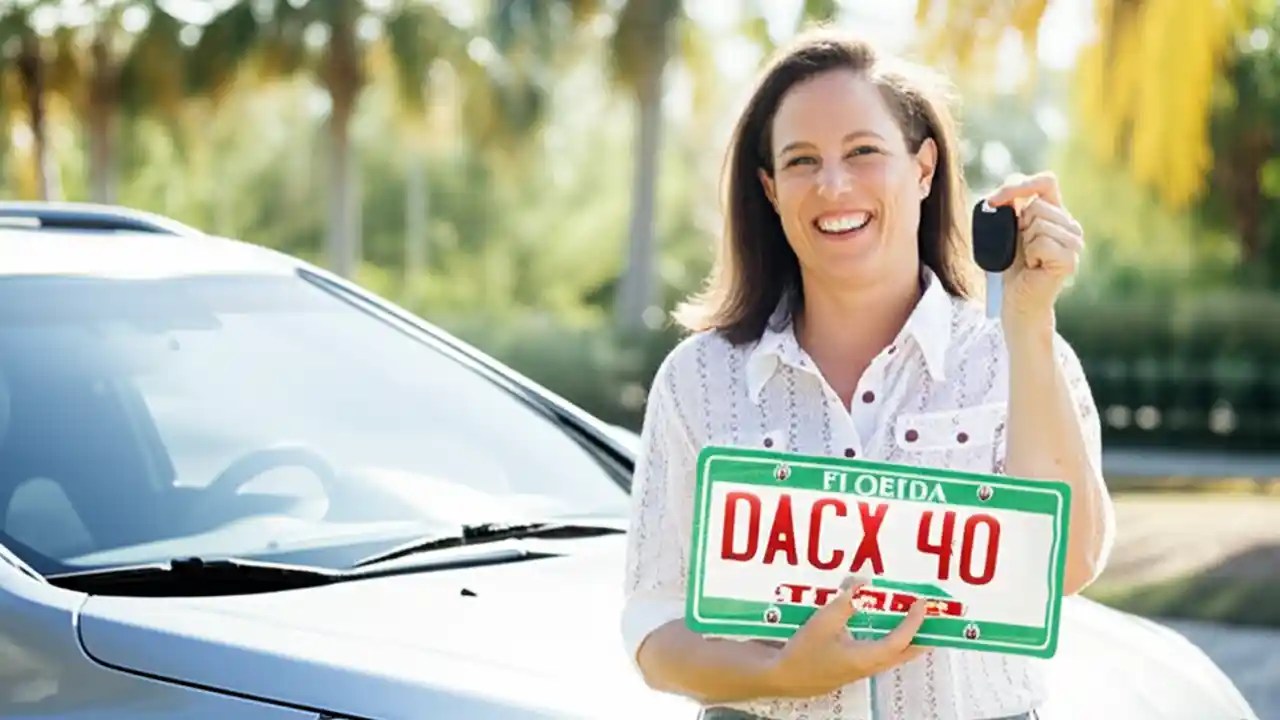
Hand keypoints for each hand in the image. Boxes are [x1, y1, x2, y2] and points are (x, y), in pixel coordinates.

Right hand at [765, 579, 928, 697]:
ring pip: (893, 656)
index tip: (921, 604)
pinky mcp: (851, 668)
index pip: (900, 639)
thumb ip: (846, 601)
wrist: (783, 676)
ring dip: (907, 640)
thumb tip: (863, 581)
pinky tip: (883, 630)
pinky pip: (880, 655)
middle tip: (934, 621)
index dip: (914, 621)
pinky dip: (890, 642)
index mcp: (866, 656)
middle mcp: (869, 666)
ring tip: (914, 623)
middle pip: (904, 653)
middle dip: (922, 637)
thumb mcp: (823, 621)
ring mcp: (860, 670)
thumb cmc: (803, 651)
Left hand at [986, 171, 1083, 333]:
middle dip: (1019, 225)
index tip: (994, 200)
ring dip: (1024, 242)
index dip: (1020, 185)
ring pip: (1039, 223)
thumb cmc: (1011, 265)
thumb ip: (1009, 204)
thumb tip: (1003, 193)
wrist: (1016, 299)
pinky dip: (1030, 254)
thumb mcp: (1007, 228)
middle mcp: (1071, 225)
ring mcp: (1074, 242)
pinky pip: (1042, 242)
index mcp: (1057, 213)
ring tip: (1029, 258)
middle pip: (1037, 204)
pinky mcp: (1069, 259)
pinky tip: (1034, 266)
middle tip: (1022, 247)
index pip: (1046, 181)